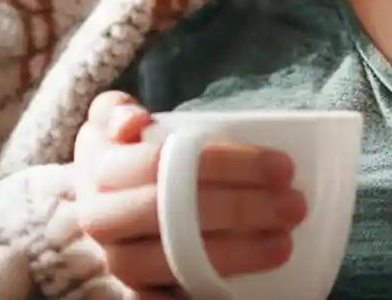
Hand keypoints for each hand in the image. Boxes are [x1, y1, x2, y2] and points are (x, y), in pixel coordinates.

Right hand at [73, 91, 306, 297]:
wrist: (98, 203)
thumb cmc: (122, 154)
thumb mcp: (110, 121)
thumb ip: (115, 111)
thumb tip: (134, 123)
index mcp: (98, 166)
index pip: (164, 163)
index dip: (225, 165)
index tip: (280, 166)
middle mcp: (101, 217)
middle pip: (173, 213)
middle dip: (239, 210)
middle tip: (293, 204)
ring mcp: (117, 258)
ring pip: (173, 260)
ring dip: (233, 255)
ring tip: (283, 242)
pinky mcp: (134, 290)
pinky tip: (231, 294)